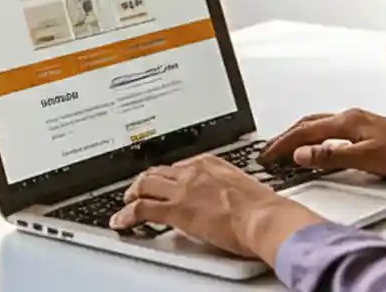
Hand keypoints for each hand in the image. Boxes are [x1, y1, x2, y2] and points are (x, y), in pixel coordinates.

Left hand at [109, 155, 321, 260]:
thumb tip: (225, 200)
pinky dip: (126, 215)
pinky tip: (121, 221)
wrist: (265, 217)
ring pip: (145, 185)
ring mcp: (183, 189)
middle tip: (138, 191)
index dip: (167, 176)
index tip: (165, 182)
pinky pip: (142, 209)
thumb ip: (226, 188)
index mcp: (211, 163)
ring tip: (126, 204)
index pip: (179, 166)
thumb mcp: (242, 187)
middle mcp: (194, 171)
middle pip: (158, 172)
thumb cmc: (263, 208)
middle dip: (145, 182)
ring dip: (132, 195)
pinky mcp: (176, 209)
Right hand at [259, 108, 385, 177]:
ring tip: (286, 149)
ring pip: (319, 125)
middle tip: (270, 151)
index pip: (304, 131)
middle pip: (308, 123)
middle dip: (286, 137)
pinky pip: (330, 130)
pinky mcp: (366, 130)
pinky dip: (315, 137)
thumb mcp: (364, 159)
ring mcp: (358, 122)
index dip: (283, 144)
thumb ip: (330, 156)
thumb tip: (301, 153)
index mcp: (346, 121)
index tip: (268, 155)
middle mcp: (350, 117)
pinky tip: (317, 148)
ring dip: (299, 135)